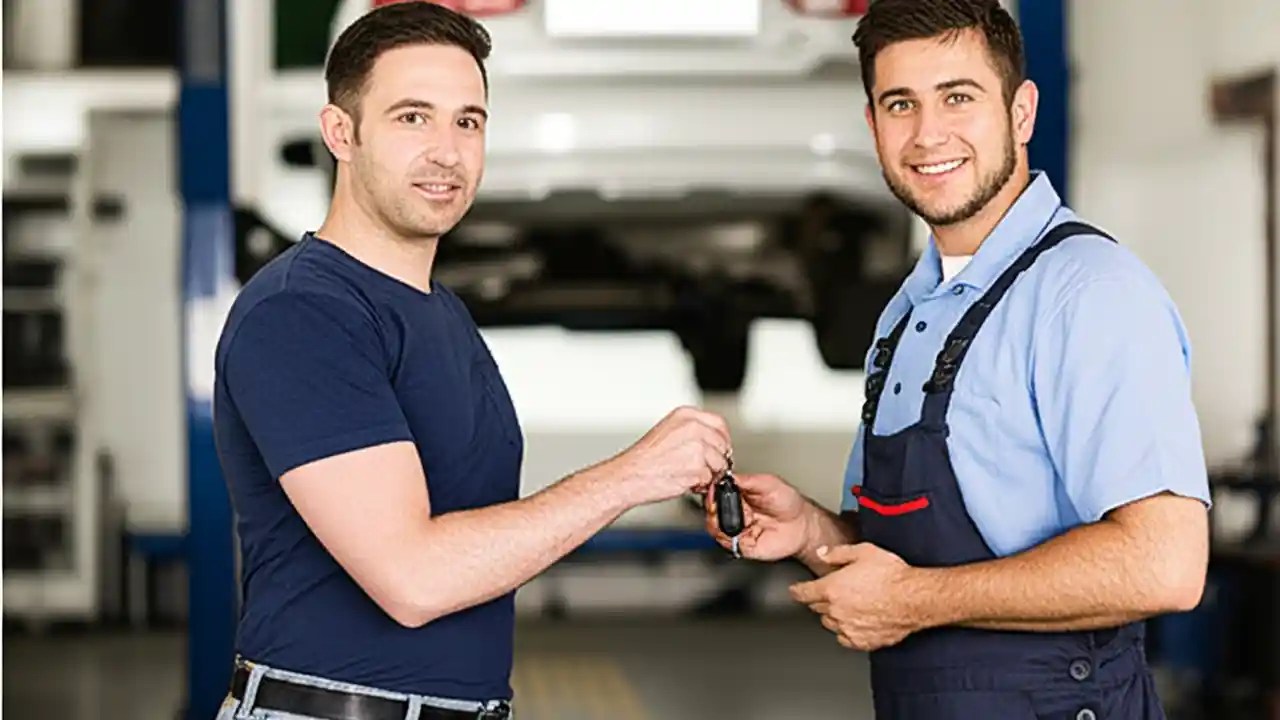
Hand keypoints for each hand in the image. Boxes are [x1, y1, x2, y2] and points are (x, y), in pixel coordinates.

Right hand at [611, 406, 730, 505]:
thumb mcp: (669, 431)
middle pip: (722, 445)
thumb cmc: (645, 458)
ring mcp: (696, 447)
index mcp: (686, 415)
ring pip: (720, 463)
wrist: (630, 475)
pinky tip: (685, 480)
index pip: (719, 424)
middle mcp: (693, 428)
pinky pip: (710, 479)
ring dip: (709, 473)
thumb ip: (693, 431)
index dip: (722, 440)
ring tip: (689, 474)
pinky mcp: (697, 467)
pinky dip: (700, 484)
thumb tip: (713, 442)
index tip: (719, 450)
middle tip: (701, 467)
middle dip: (716, 460)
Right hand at [703, 472, 812, 560]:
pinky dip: (725, 537)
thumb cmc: (789, 503)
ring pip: (715, 528)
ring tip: (721, 517)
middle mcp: (736, 512)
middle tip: (714, 504)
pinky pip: (727, 543)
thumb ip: (747, 480)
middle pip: (712, 511)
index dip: (711, 491)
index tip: (711, 489)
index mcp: (739, 495)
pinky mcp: (743, 544)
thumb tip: (727, 477)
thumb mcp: (768, 483)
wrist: (802, 525)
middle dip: (711, 507)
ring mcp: (738, 529)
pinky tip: (730, 530)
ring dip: (715, 522)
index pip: (717, 493)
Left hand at [789, 543, 922, 651]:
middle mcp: (836, 610)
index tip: (794, 590)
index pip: (803, 593)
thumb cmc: (893, 576)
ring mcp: (848, 628)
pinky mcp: (862, 641)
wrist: (915, 598)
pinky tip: (854, 622)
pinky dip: (845, 631)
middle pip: (816, 608)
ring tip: (845, 606)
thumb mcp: (864, 552)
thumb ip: (838, 553)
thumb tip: (822, 553)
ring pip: (829, 623)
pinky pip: (844, 638)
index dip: (796, 591)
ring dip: (832, 615)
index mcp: (832, 588)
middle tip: (829, 593)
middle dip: (818, 600)